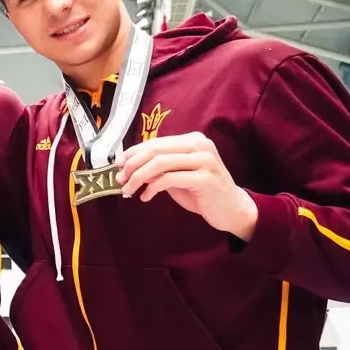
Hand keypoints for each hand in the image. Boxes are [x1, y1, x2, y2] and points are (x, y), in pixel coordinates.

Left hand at [115, 132, 258, 239]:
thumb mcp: (177, 175)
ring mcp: (204, 160)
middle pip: (155, 150)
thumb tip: (127, 166)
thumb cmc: (202, 192)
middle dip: (132, 165)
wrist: (232, 209)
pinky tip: (146, 197)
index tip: (117, 166)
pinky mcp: (205, 178)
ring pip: (159, 163)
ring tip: (128, 190)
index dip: (133, 153)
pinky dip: (152, 188)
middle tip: (119, 179)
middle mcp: (200, 145)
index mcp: (193, 140)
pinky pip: (169, 179)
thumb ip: (158, 168)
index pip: (155, 142)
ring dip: (138, 177)